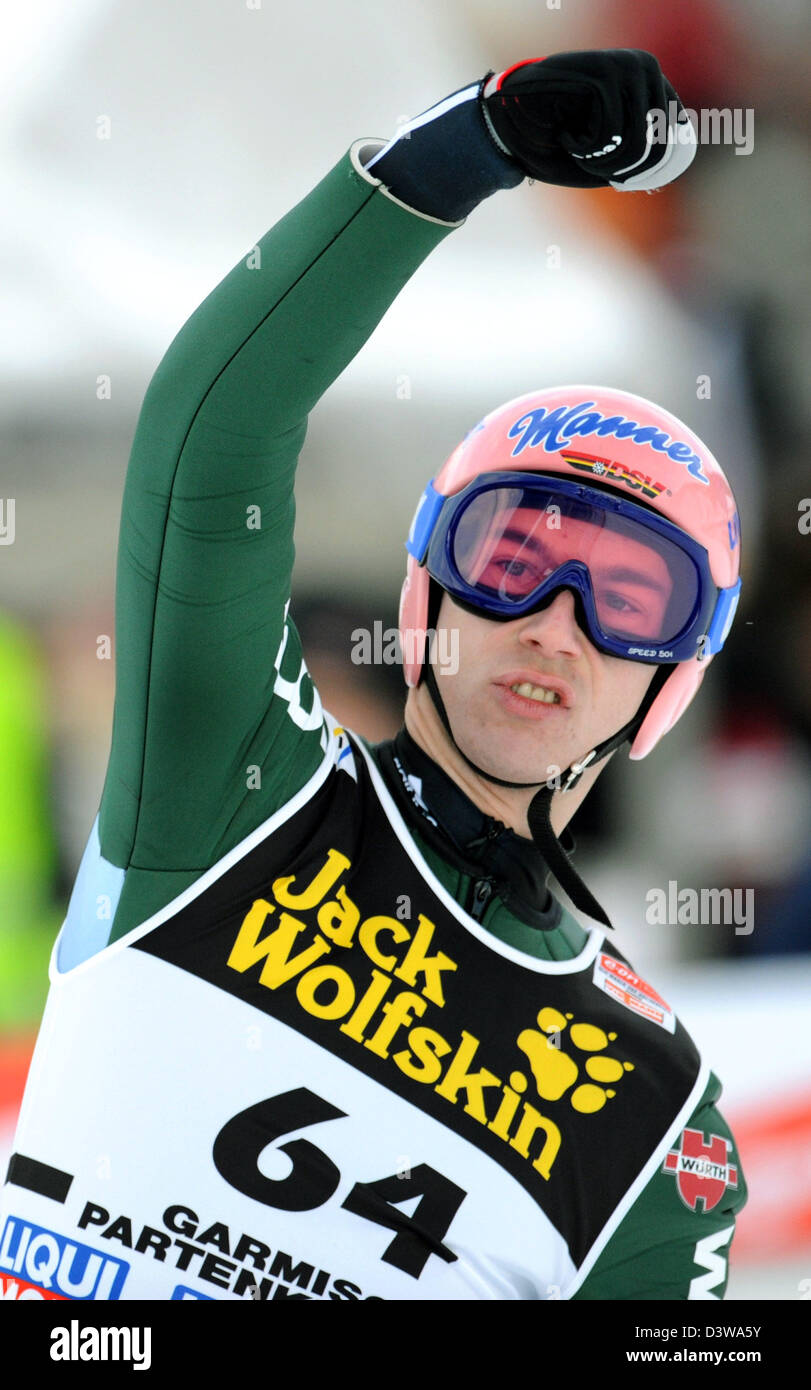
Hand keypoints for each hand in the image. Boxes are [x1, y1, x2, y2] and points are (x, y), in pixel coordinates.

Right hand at [481, 49, 695, 190]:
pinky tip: (565, 134)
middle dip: (622, 169)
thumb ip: (642, 156)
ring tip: (577, 149)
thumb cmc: (557, 142)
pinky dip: (585, 148)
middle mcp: (647, 69)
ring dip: (602, 161)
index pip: (679, 140)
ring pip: (638, 141)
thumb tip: (673, 167)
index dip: (653, 172)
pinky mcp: (604, 70)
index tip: (621, 182)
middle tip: (591, 163)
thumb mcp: (608, 155)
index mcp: (653, 87)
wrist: (508, 124)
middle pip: (660, 145)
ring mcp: (627, 64)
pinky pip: (612, 132)